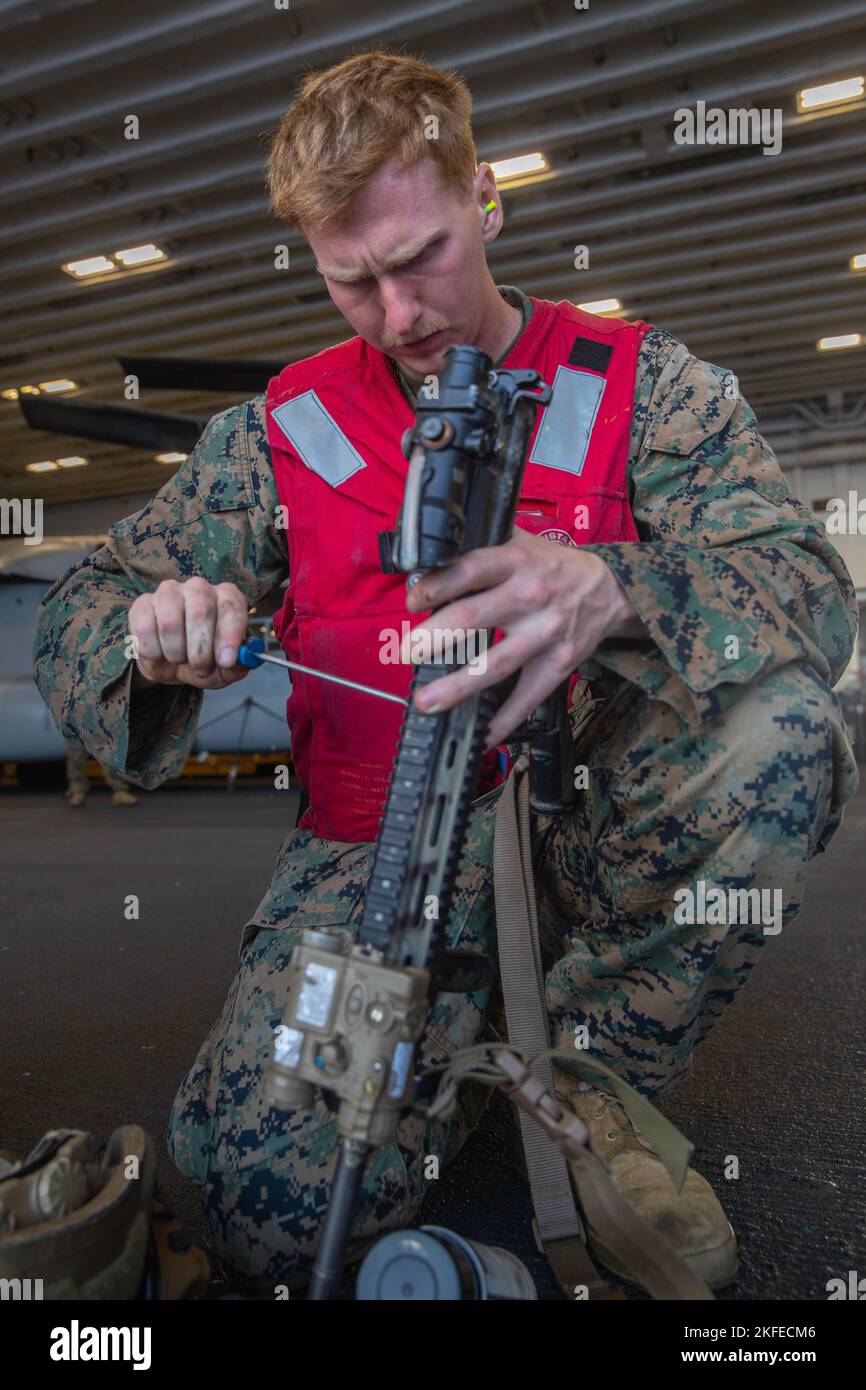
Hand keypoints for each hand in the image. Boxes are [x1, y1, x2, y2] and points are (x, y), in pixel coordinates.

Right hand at [128, 578, 251, 689]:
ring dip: (176, 653)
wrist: (169, 662)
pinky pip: (144, 629)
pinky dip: (153, 652)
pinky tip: (159, 654)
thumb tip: (238, 663)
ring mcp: (169, 592)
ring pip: (170, 622)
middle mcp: (199, 588)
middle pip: (201, 613)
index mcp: (227, 597)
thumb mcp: (224, 669)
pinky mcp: (142, 603)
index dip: (229, 635)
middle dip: (200, 651)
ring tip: (179, 659)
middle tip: (201, 669)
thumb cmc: (203, 659)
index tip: (226, 661)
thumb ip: (236, 666)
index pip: (232, 607)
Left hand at [403, 530, 644, 746]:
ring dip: (457, 686)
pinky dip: (504, 721)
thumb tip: (426, 567)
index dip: (435, 586)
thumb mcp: (519, 544)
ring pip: (495, 665)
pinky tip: (480, 735)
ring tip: (426, 700)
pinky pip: (527, 699)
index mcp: (515, 563)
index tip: (412, 600)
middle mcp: (530, 598)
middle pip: (474, 619)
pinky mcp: (558, 665)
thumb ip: (479, 551)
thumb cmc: (552, 566)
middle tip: (405, 653)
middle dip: (433, 638)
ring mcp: (545, 635)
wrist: (608, 590)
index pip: (469, 570)